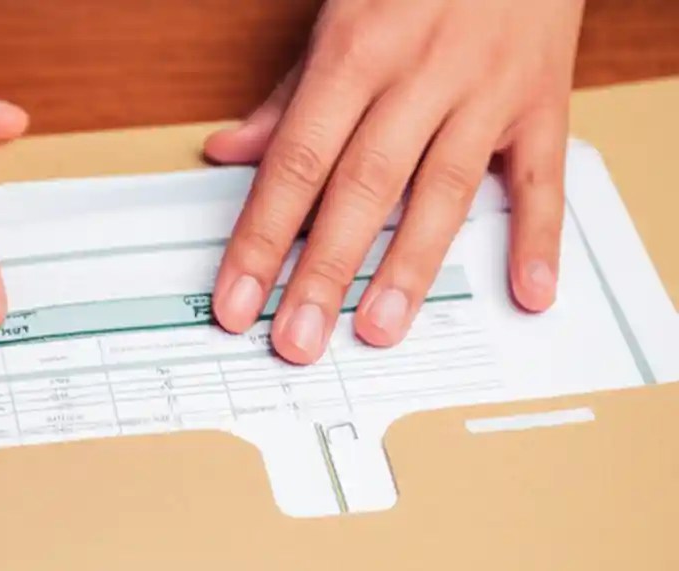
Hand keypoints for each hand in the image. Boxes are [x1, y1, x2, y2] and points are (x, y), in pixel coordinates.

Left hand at [205, 0, 583, 363]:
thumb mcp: (337, 17)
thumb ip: (286, 96)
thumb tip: (228, 153)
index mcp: (354, 53)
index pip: (295, 163)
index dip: (261, 239)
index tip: (235, 300)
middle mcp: (418, 75)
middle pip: (362, 187)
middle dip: (323, 271)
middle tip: (297, 339)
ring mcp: (485, 90)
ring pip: (443, 190)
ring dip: (408, 268)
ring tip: (378, 330)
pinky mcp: (541, 101)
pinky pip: (541, 177)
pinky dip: (538, 236)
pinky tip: (526, 291)